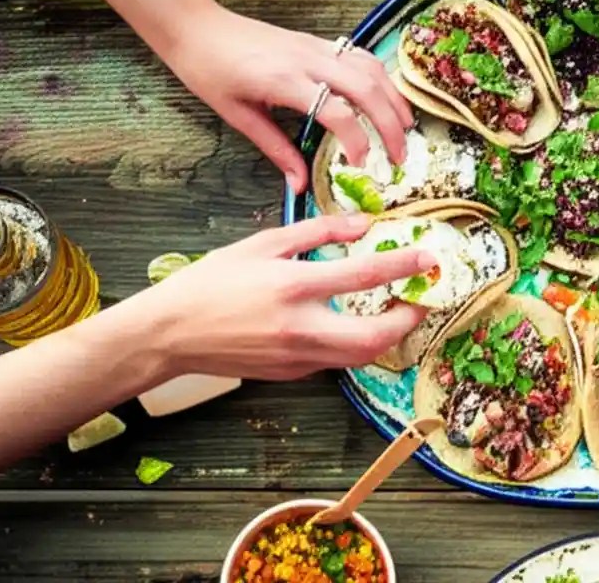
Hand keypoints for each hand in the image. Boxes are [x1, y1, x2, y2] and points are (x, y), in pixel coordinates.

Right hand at [131, 215, 432, 380]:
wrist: (169, 335)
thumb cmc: (211, 282)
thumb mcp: (262, 244)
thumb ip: (317, 232)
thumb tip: (363, 223)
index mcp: (292, 287)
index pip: (363, 276)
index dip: (403, 266)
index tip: (429, 258)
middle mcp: (300, 328)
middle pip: (375, 336)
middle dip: (408, 319)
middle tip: (421, 299)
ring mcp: (298, 357)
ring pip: (361, 356)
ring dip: (387, 336)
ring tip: (398, 311)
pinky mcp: (293, 374)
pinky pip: (337, 360)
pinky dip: (355, 343)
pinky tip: (356, 323)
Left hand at [159, 2, 412, 192]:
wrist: (198, 27)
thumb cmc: (211, 72)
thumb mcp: (239, 117)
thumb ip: (277, 150)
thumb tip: (300, 185)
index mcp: (284, 81)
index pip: (338, 112)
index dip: (356, 142)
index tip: (359, 166)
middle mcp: (308, 60)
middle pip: (367, 90)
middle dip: (390, 125)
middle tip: (398, 157)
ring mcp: (317, 47)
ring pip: (372, 69)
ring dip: (393, 100)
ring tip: (404, 129)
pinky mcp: (319, 41)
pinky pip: (362, 56)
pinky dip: (381, 78)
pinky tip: (387, 98)